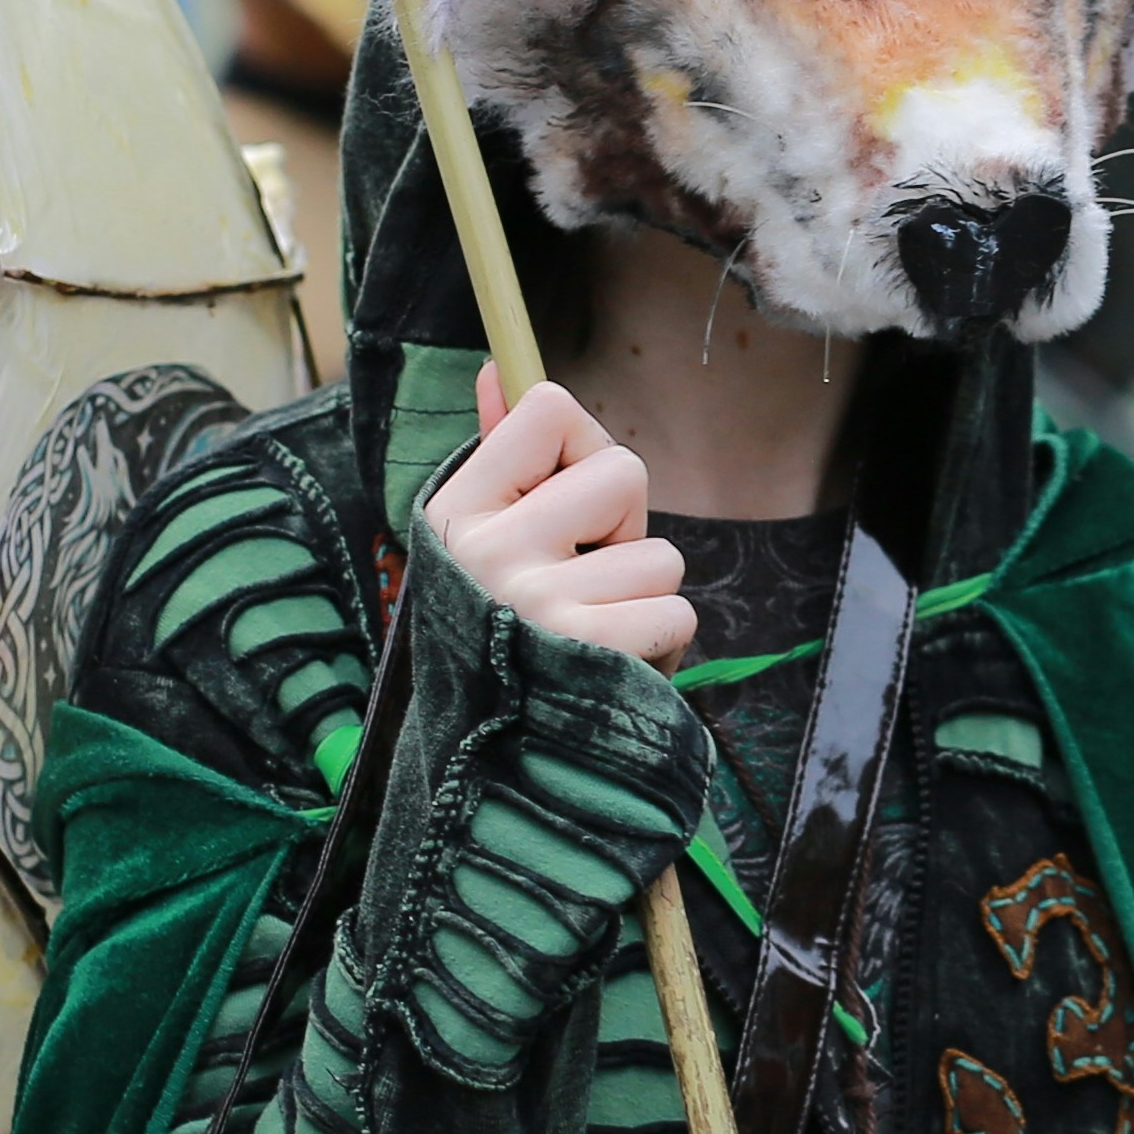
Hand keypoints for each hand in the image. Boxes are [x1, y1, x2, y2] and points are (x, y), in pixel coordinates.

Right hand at [429, 372, 694, 666]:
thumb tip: (500, 370)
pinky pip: (675, 613)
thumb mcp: (481, 542)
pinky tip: (615, 665)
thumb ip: (499, 454)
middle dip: (624, 529)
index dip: (581, 450)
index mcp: (458, 512)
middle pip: (625, 472)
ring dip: (643, 598)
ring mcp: (538, 603)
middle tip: (585, 579)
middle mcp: (489, 551)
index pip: (549, 409)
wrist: (487, 762)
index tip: (564, 497)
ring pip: (660, 556)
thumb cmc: (498, 631)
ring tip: (595, 633)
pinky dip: (660, 646)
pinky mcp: (589, 654)